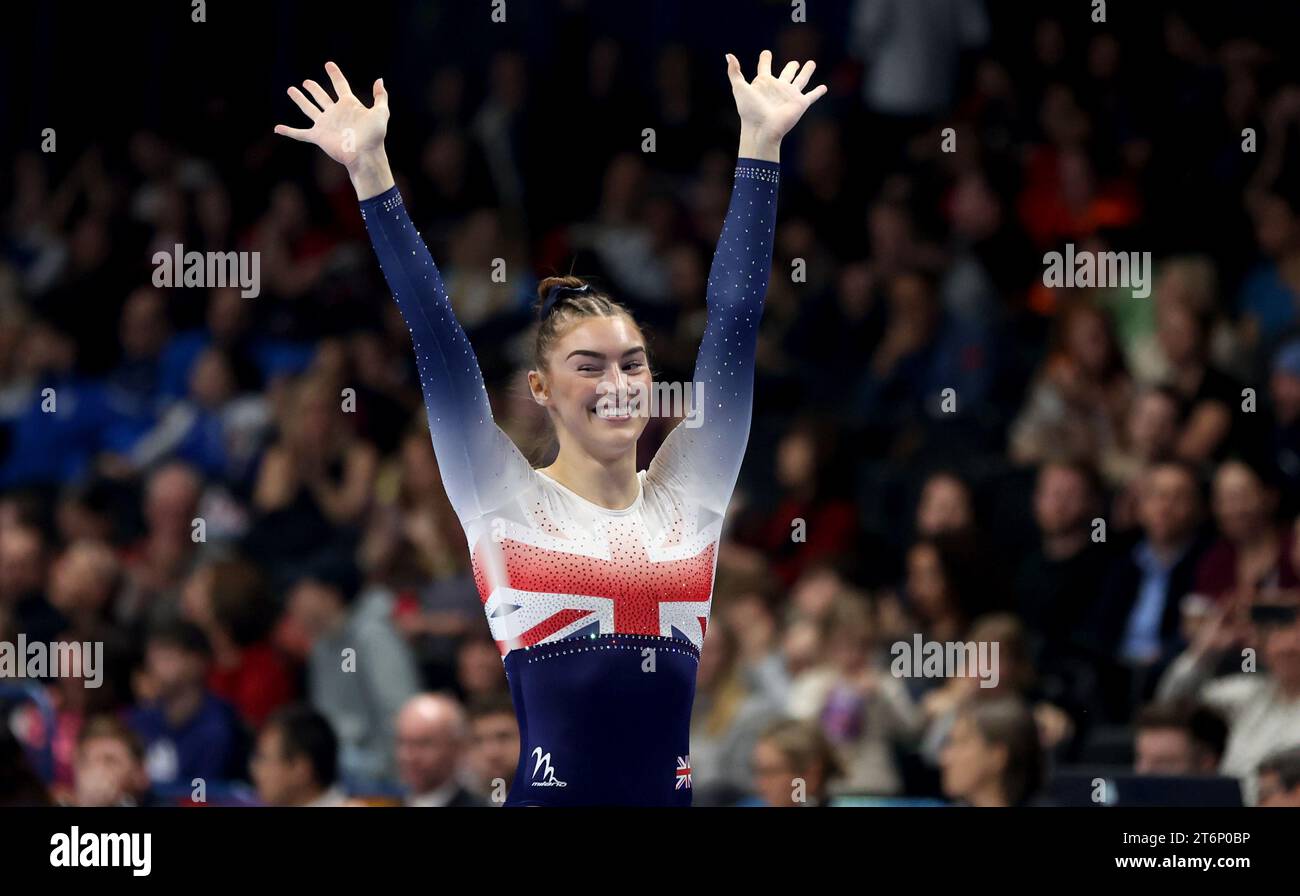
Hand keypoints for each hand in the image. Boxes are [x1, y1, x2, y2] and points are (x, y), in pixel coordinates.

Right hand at [275, 61, 393, 197]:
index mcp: (349, 105)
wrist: (365, 154)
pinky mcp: (318, 136)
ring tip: (291, 90)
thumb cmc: (374, 135)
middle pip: (322, 97)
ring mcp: (326, 124)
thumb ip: (380, 96)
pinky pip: (300, 133)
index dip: (335, 74)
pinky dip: (288, 131)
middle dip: (314, 89)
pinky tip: (277, 128)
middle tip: (307, 82)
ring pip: (309, 109)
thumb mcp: (381, 113)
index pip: (340, 85)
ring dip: (300, 100)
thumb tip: (379, 79)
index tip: (328, 64)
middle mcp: (335, 113)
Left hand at [726, 51, 826, 157]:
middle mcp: (778, 87)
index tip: (766, 53)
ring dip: (807, 72)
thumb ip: (734, 72)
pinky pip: (812, 96)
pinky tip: (824, 88)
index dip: (765, 59)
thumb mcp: (739, 88)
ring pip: (801, 80)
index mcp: (763, 83)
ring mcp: (790, 95)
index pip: (765, 67)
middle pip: (786, 73)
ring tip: (811, 63)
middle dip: (791, 67)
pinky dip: (818, 92)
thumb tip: (729, 55)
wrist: (762, 129)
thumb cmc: (749, 110)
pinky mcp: (800, 104)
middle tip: (794, 63)